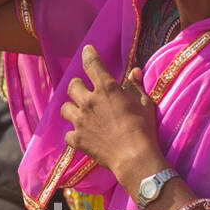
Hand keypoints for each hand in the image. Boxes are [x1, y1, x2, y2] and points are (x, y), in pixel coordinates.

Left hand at [60, 45, 165, 190]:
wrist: (134, 157)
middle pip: (73, 86)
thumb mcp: (144, 104)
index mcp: (107, 89)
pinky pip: (68, 133)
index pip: (92, 64)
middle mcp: (89, 101)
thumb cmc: (143, 129)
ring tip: (80, 113)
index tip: (87, 51)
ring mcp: (80, 121)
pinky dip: (74, 134)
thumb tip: (134, 72)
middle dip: (78, 86)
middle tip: (85, 91)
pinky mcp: (77, 139)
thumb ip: (136, 87)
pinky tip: (81, 135)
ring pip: (65, 108)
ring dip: (72, 108)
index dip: (88, 54)